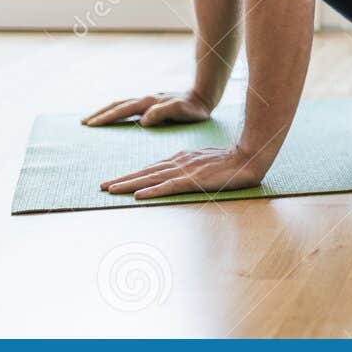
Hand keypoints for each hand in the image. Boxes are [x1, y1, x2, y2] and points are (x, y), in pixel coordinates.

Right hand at [81, 91, 212, 127]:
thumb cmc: (193, 108)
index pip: (121, 110)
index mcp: (148, 103)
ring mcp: (147, 100)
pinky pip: (129, 107)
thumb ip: (163, 113)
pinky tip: (115, 117)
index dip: (105, 117)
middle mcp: (145, 99)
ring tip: (93, 119)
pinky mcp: (152, 104)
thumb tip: (143, 120)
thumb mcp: (180, 111)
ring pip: (121, 105)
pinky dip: (117, 110)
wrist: (203, 96)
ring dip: (106, 111)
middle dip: (99, 114)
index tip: (90, 124)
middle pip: (116, 105)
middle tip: (83, 123)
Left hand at [100, 146, 269, 198]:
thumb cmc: (231, 161)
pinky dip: (152, 191)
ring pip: (152, 178)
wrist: (249, 156)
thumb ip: (190, 167)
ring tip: (111, 190)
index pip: (151, 168)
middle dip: (123, 179)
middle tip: (102, 186)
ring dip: (130, 184)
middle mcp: (179, 162)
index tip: (114, 181)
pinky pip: (169, 186)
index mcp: (181, 158)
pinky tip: (139, 195)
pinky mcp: (194, 180)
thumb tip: (176, 174)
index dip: (132, 175)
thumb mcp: (205, 162)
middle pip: (146, 172)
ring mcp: (186, 170)